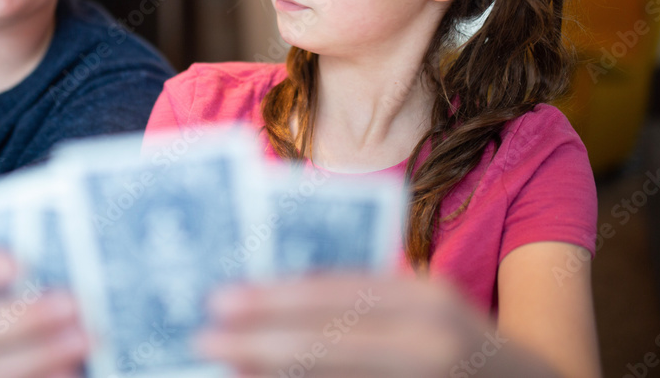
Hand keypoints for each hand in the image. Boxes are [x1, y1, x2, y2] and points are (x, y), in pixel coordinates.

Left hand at [195, 272, 535, 377]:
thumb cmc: (455, 336)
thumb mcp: (419, 301)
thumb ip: (361, 294)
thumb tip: (277, 290)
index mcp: (428, 300)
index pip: (339, 295)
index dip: (275, 297)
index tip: (221, 299)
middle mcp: (430, 344)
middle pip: (329, 346)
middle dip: (260, 343)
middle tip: (204, 339)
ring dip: (273, 375)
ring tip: (228, 363)